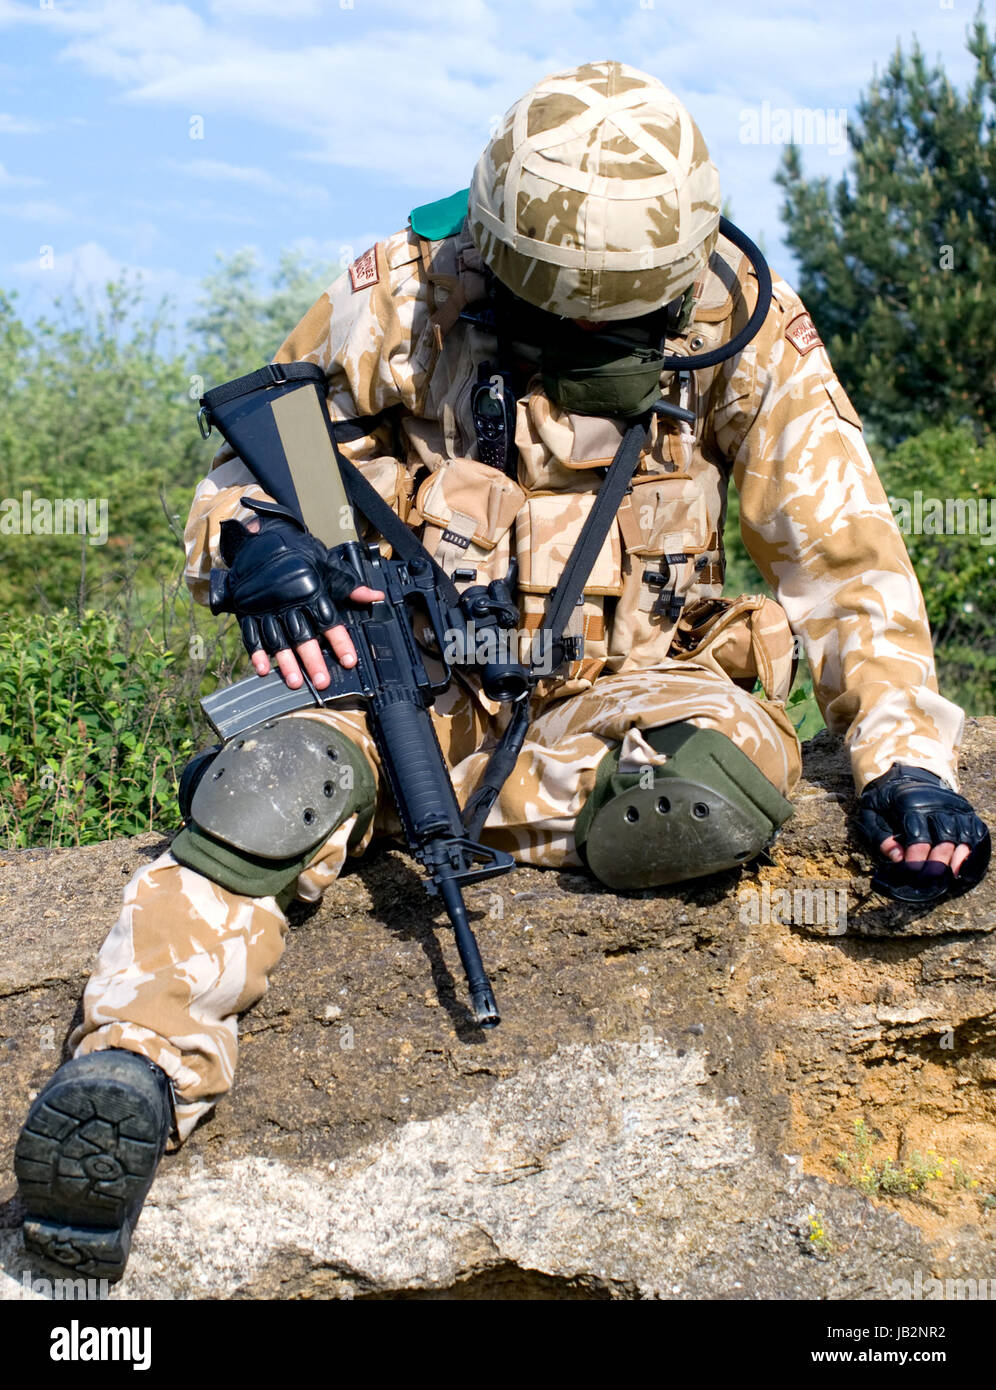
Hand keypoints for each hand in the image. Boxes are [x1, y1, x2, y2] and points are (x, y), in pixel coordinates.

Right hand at [209, 500, 383, 690]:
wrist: (262, 538)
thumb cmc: (300, 554)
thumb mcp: (327, 564)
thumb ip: (350, 585)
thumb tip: (375, 596)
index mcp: (311, 590)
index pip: (328, 620)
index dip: (340, 642)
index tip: (349, 661)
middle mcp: (289, 601)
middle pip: (302, 635)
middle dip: (312, 660)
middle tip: (322, 681)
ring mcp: (266, 606)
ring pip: (277, 638)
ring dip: (286, 662)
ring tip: (295, 682)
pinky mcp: (248, 609)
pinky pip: (251, 633)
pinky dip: (256, 652)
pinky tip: (263, 669)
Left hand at [854, 764, 990, 901]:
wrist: (904, 780)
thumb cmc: (885, 803)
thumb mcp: (871, 814)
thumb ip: (879, 836)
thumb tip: (897, 858)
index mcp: (909, 802)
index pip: (918, 834)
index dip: (916, 857)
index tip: (911, 874)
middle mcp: (936, 802)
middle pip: (945, 835)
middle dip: (938, 861)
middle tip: (930, 879)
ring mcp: (953, 806)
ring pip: (963, 833)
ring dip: (958, 857)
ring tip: (951, 875)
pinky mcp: (964, 811)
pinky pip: (975, 830)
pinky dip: (972, 848)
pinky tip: (962, 865)